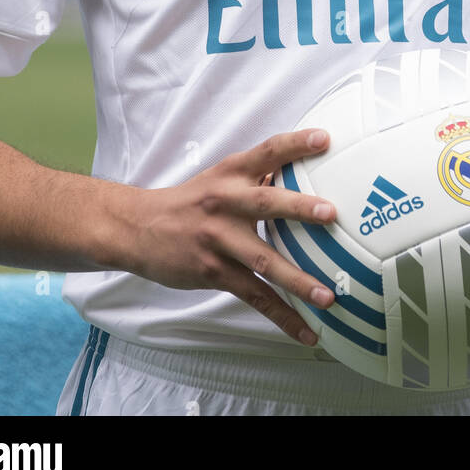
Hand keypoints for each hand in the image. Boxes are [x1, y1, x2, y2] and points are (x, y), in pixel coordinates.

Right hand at [128, 129, 337, 344]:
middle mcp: (225, 203)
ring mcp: (219, 239)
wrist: (138, 228)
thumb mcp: (219, 178)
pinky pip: (253, 296)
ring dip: (297, 279)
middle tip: (331, 213)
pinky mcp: (214, 272)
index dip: (296, 144)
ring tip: (328, 295)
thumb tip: (303, 173)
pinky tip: (306, 330)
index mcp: (231, 173)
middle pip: (266, 203)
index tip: (325, 139)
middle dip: (299, 208)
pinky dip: (281, 315)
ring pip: (262, 260)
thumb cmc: (191, 202)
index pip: (267, 151)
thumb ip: (256, 177)